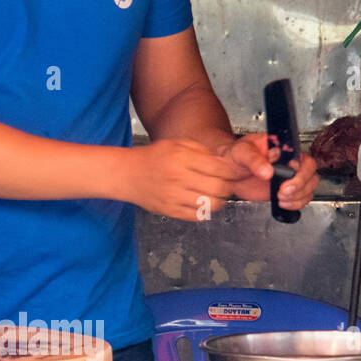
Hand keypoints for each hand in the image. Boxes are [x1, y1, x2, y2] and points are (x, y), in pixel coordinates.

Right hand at [123, 139, 239, 220]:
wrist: (126, 174)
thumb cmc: (153, 158)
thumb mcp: (177, 144)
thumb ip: (202, 151)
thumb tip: (224, 164)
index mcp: (181, 158)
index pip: (220, 168)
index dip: (232, 172)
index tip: (233, 173)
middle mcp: (177, 178)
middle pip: (219, 188)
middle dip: (227, 187)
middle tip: (225, 184)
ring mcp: (173, 197)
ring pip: (211, 205)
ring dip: (218, 200)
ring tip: (214, 195)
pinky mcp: (169, 211)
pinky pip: (197, 216)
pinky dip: (204, 211)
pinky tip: (201, 202)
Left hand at [215, 133, 318, 208]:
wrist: (228, 169)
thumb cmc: (236, 154)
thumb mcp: (242, 151)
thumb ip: (254, 160)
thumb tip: (268, 171)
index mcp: (284, 150)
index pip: (304, 159)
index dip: (300, 170)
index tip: (287, 176)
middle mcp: (290, 163)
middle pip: (310, 175)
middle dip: (300, 186)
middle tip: (283, 190)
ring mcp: (289, 178)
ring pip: (309, 188)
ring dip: (298, 196)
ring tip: (280, 197)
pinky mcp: (285, 191)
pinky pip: (301, 199)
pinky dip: (296, 204)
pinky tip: (283, 203)